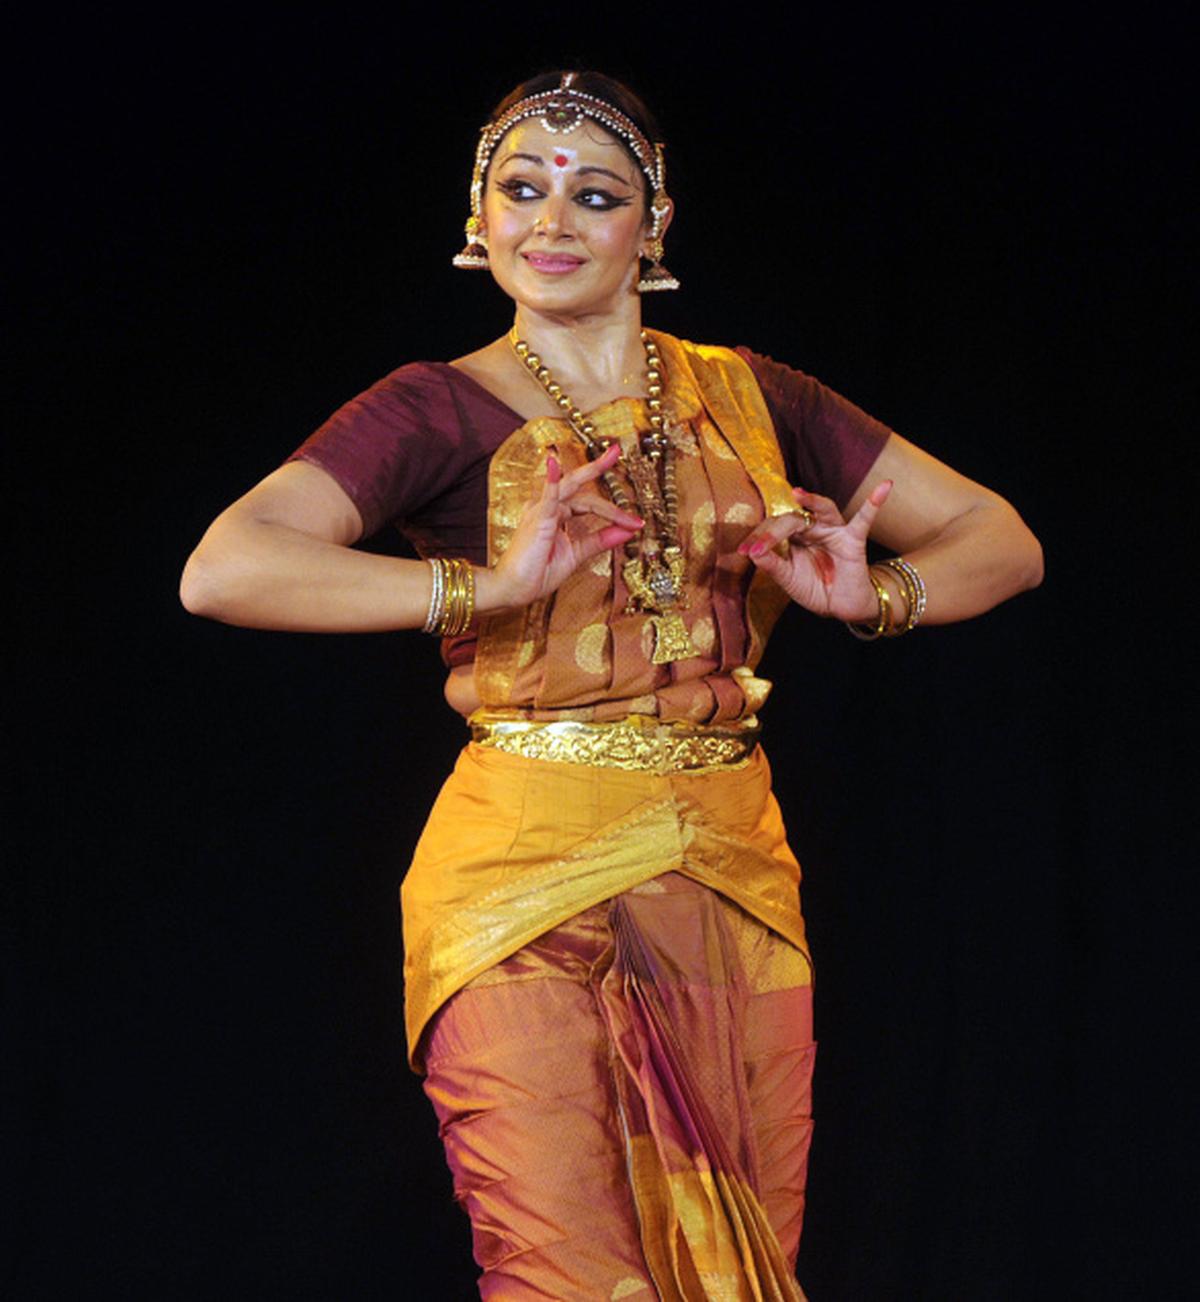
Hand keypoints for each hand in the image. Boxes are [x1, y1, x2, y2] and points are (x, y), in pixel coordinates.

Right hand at [490, 444, 642, 607]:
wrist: (516, 588)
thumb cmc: (538, 572)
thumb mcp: (577, 554)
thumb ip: (600, 540)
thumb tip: (626, 532)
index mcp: (557, 515)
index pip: (590, 505)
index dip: (614, 512)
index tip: (636, 522)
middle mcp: (549, 508)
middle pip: (581, 488)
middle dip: (599, 468)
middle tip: (616, 451)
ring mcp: (541, 511)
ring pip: (573, 489)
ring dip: (592, 472)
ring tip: (609, 457)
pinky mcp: (536, 519)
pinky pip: (546, 496)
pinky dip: (552, 480)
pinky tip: (554, 463)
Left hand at [737, 480, 892, 620]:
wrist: (840, 607)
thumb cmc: (814, 589)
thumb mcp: (788, 579)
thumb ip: (772, 565)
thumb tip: (752, 553)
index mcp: (793, 537)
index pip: (774, 528)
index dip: (759, 538)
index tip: (743, 551)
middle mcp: (812, 529)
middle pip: (792, 519)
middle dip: (774, 532)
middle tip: (756, 547)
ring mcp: (833, 531)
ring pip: (822, 510)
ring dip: (812, 500)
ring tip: (798, 492)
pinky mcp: (853, 540)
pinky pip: (864, 520)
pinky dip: (874, 503)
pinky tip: (884, 487)